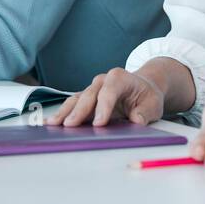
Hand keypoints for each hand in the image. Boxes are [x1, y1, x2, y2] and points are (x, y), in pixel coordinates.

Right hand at [48, 67, 164, 125]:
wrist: (142, 88)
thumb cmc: (147, 96)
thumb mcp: (153, 104)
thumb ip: (145, 112)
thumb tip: (136, 121)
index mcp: (119, 78)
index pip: (109, 92)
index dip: (103, 107)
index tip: (99, 123)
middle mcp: (102, 81)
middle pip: (88, 95)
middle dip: (79, 111)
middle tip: (70, 125)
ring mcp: (91, 89)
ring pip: (76, 100)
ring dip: (65, 112)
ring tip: (53, 124)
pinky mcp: (85, 99)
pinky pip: (72, 106)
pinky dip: (62, 114)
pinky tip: (50, 123)